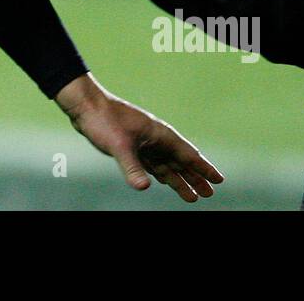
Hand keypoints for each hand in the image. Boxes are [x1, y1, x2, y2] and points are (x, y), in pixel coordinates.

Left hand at [56, 73, 223, 202]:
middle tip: (209, 194)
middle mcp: (155, 138)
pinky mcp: (130, 146)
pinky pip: (152, 164)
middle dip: (195, 178)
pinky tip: (162, 182)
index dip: (204, 168)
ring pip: (167, 165)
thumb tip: (144, 188)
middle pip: (181, 162)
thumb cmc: (103, 121)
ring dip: (179, 180)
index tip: (219, 180)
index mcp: (160, 134)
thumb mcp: (119, 146)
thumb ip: (132, 167)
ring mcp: (143, 142)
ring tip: (192, 196)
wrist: (84, 106)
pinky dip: (160, 174)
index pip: (188, 154)